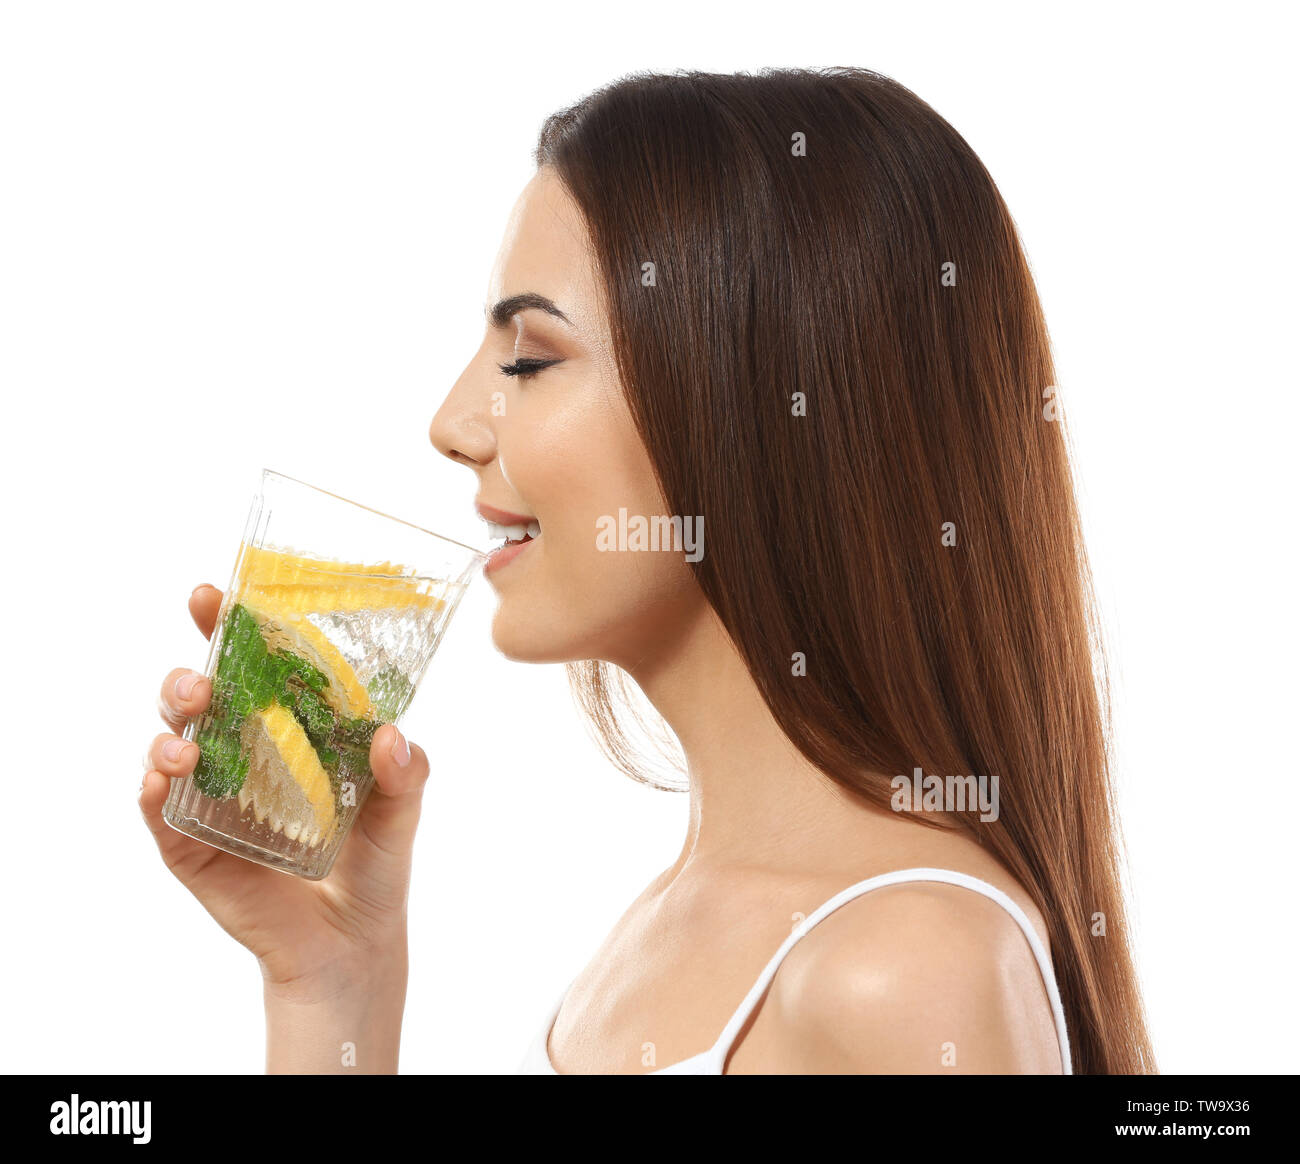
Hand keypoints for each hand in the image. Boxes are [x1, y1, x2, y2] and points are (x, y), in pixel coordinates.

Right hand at [139, 584, 430, 1002]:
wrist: (352, 940)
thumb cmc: (376, 859)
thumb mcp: (402, 810)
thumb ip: (405, 773)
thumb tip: (391, 736)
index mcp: (289, 725)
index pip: (251, 663)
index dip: (228, 626)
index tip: (211, 594)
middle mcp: (242, 749)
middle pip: (198, 693)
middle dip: (188, 675)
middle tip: (201, 679)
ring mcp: (210, 795)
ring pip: (170, 742)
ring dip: (170, 730)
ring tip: (188, 739)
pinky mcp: (190, 845)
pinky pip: (160, 811)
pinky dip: (155, 790)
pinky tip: (164, 780)